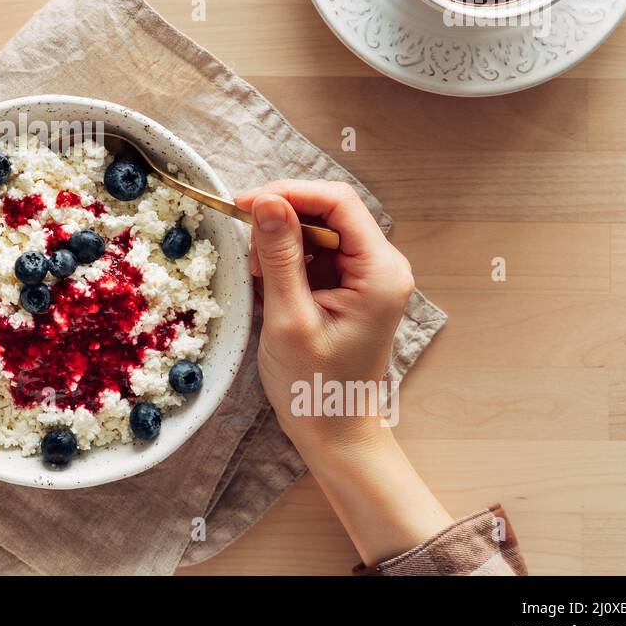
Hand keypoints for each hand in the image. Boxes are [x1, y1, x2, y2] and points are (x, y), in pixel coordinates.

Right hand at [235, 180, 449, 565]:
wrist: (334, 432)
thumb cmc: (315, 385)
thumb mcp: (289, 318)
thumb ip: (280, 256)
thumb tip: (266, 202)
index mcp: (380, 271)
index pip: (338, 202)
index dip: (290, 192)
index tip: (244, 203)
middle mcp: (381, 265)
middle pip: (328, 211)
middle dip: (282, 218)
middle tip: (244, 243)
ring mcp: (366, 275)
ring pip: (317, 229)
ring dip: (280, 241)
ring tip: (257, 275)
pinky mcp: (348, 286)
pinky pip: (314, 252)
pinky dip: (285, 259)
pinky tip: (267, 283)